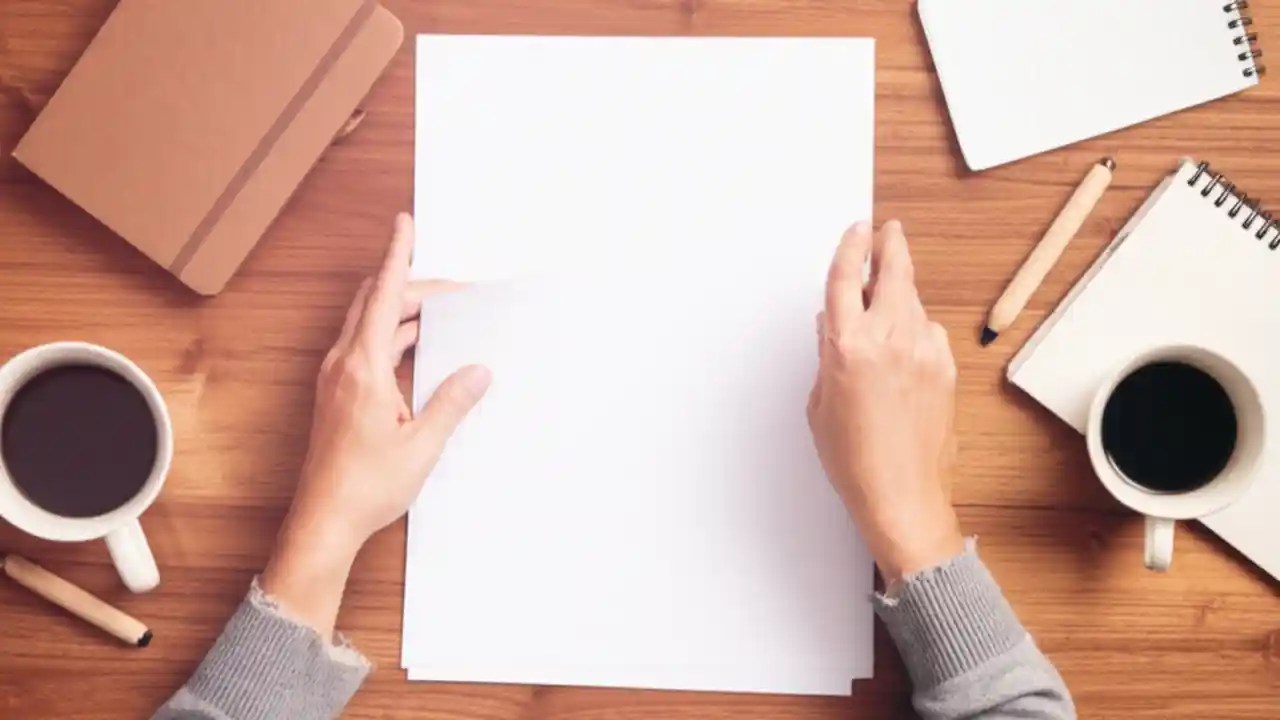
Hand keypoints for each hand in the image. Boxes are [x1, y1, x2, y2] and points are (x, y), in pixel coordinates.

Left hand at [262, 213, 490, 634]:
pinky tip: (418, 353)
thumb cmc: (367, 486)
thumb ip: (452, 402)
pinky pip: (365, 349)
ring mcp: (336, 379)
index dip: (396, 257)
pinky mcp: (337, 395)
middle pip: (374, 303)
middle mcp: (343, 364)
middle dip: (410, 285)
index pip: (383, 296)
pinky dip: (392, 338)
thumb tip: (479, 371)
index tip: (404, 223)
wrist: (323, 521)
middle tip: (451, 289)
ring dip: (402, 313)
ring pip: (369, 325)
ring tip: (442, 316)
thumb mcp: (422, 445)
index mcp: (363, 368)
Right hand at [807, 220, 962, 582]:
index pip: (848, 278)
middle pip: (894, 272)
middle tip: (888, 232)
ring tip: (889, 294)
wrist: (902, 495)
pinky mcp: (946, 368)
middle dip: (890, 246)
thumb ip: (828, 355)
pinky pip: (929, 332)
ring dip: (901, 291)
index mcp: (849, 346)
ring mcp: (924, 352)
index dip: (851, 247)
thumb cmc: (854, 459)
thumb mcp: (821, 403)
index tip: (856, 231)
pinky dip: (916, 327)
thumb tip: (833, 326)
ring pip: (914, 301)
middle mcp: (890, 340)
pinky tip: (905, 343)